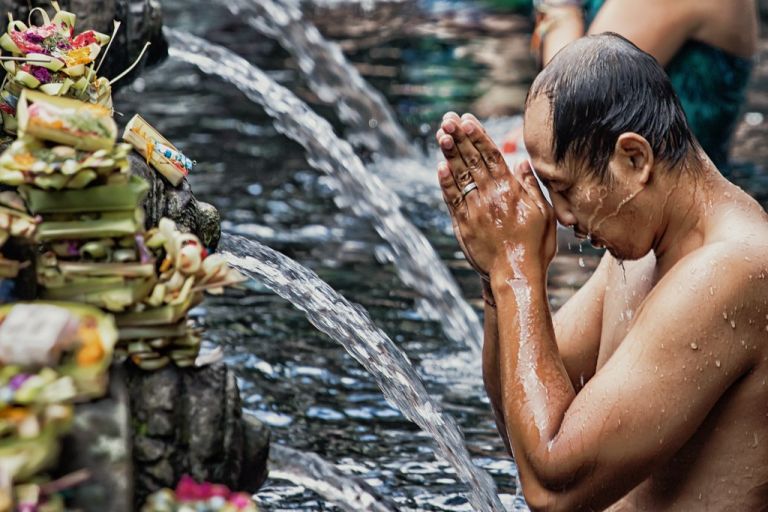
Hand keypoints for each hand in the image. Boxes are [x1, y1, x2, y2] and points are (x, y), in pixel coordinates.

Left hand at [436, 113, 556, 280]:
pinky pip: (452, 199)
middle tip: (448, 118)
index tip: (468, 119)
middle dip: (460, 137)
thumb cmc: (534, 246)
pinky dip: (445, 182)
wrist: (516, 275)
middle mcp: (490, 196)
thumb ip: (530, 186)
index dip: (478, 136)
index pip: (491, 155)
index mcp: (510, 190)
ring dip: (449, 153)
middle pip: (472, 160)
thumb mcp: (543, 213)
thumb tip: (521, 162)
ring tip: (441, 134)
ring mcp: (474, 210)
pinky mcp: (463, 224)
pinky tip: (440, 166)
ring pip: (459, 175)